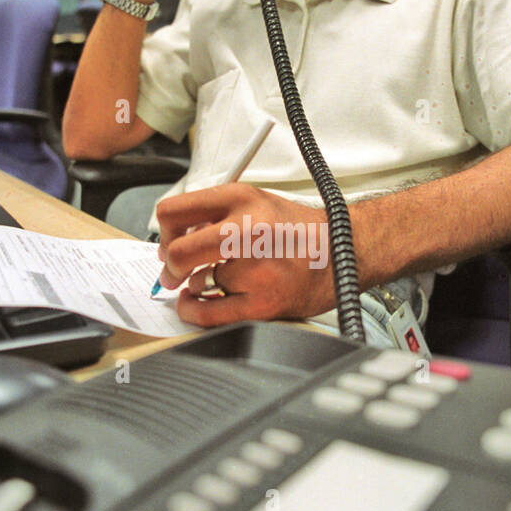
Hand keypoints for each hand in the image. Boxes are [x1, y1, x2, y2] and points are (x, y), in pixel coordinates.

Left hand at [155, 184, 333, 326]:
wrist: (346, 249)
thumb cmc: (298, 230)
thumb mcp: (255, 203)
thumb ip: (214, 216)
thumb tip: (173, 240)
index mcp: (240, 197)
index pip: (173, 212)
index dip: (164, 233)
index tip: (169, 243)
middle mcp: (247, 229)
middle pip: (179, 251)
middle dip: (170, 266)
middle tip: (172, 273)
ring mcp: (257, 267)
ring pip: (199, 282)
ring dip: (199, 286)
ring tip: (216, 282)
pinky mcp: (264, 301)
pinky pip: (210, 313)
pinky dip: (195, 312)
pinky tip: (196, 305)